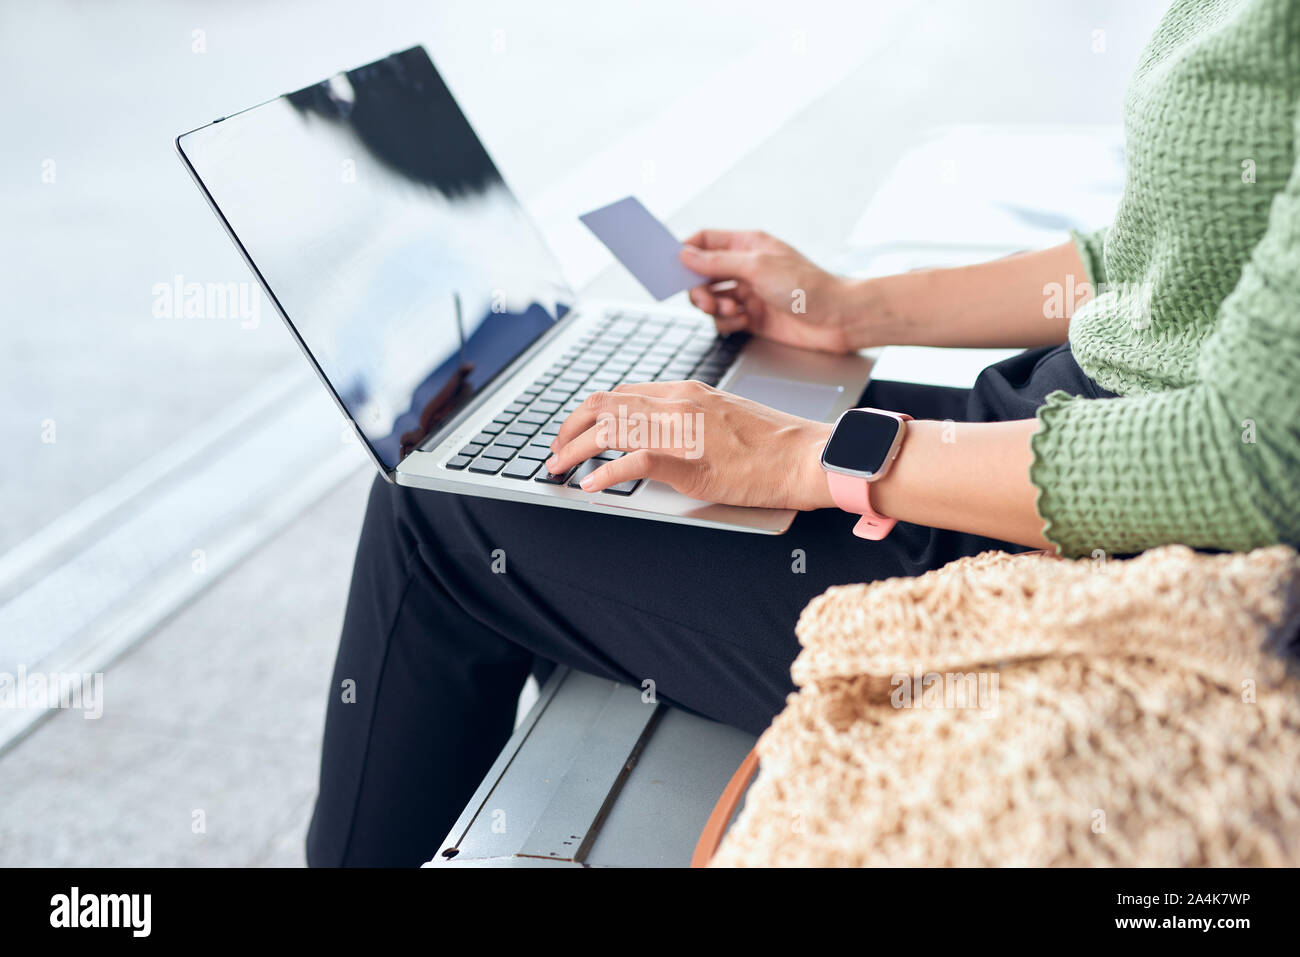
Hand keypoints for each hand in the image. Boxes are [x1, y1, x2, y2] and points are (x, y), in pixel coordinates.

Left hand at [546, 381, 834, 510]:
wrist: (806, 454)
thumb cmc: (775, 443)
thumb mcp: (725, 418)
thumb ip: (691, 420)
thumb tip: (662, 437)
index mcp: (687, 392)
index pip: (623, 392)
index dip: (590, 411)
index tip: (575, 430)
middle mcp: (679, 402)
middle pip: (605, 405)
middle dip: (570, 428)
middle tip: (555, 451)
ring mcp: (683, 429)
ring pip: (610, 428)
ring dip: (575, 449)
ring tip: (559, 468)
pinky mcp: (690, 460)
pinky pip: (634, 460)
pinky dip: (605, 472)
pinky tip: (591, 484)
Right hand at [680, 229, 860, 353]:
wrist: (836, 319)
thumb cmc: (806, 287)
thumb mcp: (757, 267)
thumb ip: (718, 262)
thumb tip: (685, 254)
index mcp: (747, 245)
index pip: (705, 241)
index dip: (686, 253)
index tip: (672, 268)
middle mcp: (745, 267)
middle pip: (702, 274)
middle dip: (698, 289)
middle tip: (705, 302)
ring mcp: (748, 293)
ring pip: (711, 299)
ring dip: (714, 308)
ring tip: (732, 312)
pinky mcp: (752, 317)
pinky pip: (724, 319)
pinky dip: (727, 322)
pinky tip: (742, 322)